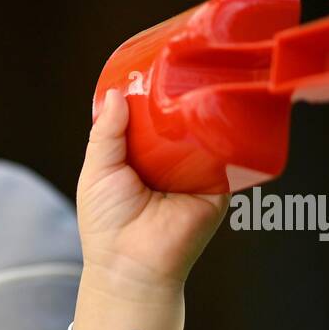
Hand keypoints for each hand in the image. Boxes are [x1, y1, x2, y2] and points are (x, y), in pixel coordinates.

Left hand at [76, 87, 228, 298]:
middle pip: (181, 120)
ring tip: (205, 79)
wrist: (131, 265)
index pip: (151, 117)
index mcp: (141, 157)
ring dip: (206, 110)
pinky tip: (226, 110)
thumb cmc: (107, 224)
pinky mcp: (220, 185)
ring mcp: (198, 171)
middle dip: (182, 96)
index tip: (156, 66)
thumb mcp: (97, 171)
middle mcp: (172, 161)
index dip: (152, 94)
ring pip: (207, 132)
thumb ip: (105, 133)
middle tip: (183, 64)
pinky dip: (230, 134)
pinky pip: (231, 154)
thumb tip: (116, 94)